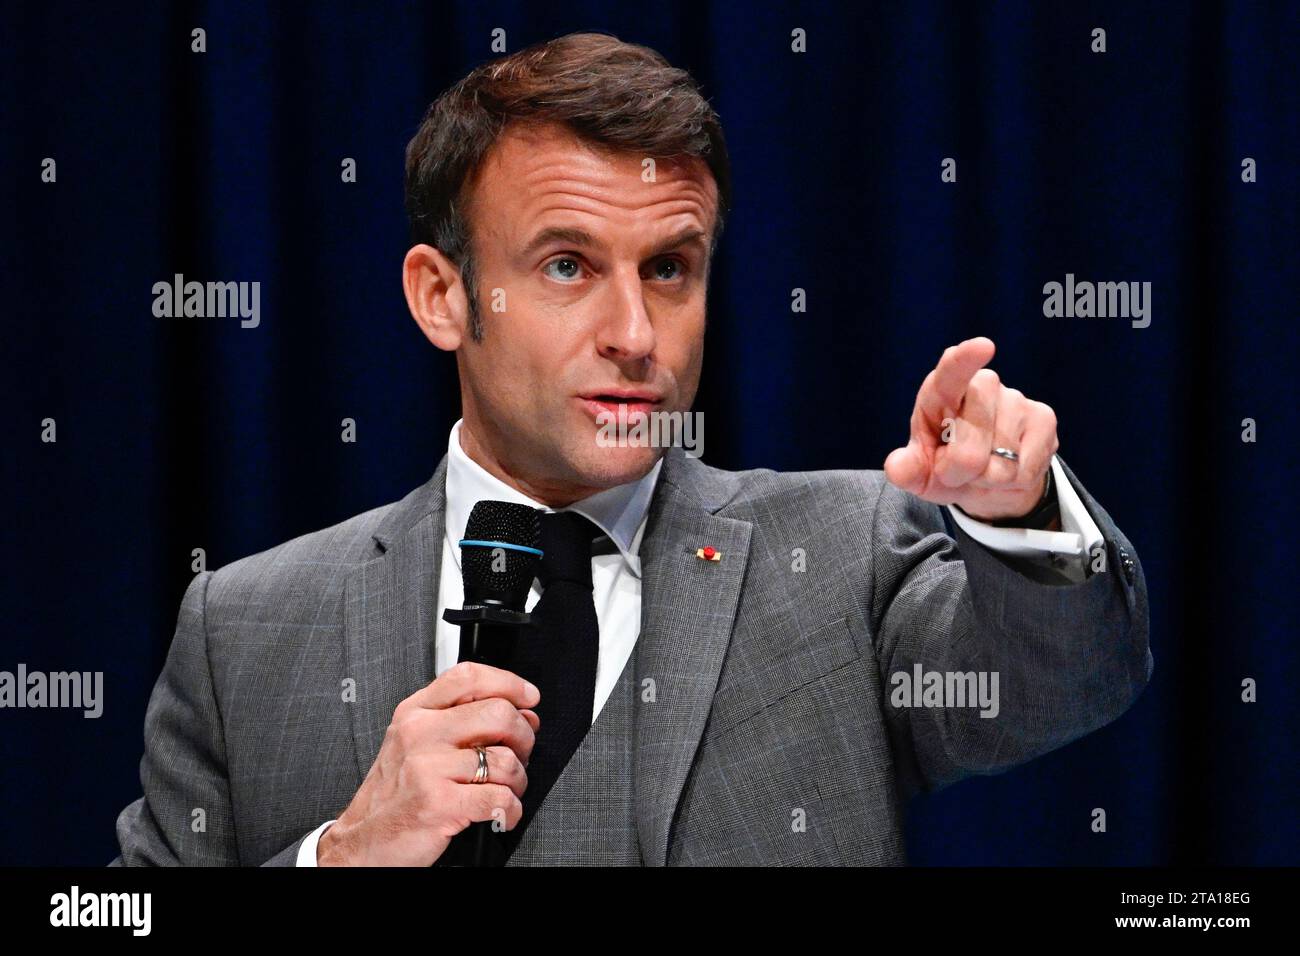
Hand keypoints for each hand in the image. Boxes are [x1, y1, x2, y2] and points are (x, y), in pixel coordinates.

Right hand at [317, 661, 539, 865]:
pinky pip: (499, 798)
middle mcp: (420, 733)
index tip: (528, 698)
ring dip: (518, 780)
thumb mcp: (416, 744)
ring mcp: (427, 767)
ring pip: (505, 759)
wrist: (364, 841)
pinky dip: (511, 810)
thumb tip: (523, 715)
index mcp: (415, 713)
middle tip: (519, 754)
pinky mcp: (439, 803)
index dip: (509, 683)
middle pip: (498, 713)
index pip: (468, 676)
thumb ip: (463, 722)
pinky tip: (500, 813)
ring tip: (505, 789)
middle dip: (523, 736)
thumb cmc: (396, 794)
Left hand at [884, 337, 1058, 521]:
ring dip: (989, 478)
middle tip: (957, 469)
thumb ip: (906, 470)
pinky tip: (1011, 468)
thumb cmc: (947, 466)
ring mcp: (1016, 399)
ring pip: (1001, 460)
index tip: (982, 347)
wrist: (990, 480)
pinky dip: (1015, 480)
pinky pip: (1026, 466)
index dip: (964, 361)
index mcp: (940, 392)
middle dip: (961, 469)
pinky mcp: (1044, 418)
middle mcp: (981, 386)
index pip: (950, 374)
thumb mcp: (919, 473)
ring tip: (986, 469)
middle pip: (970, 443)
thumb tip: (897, 466)